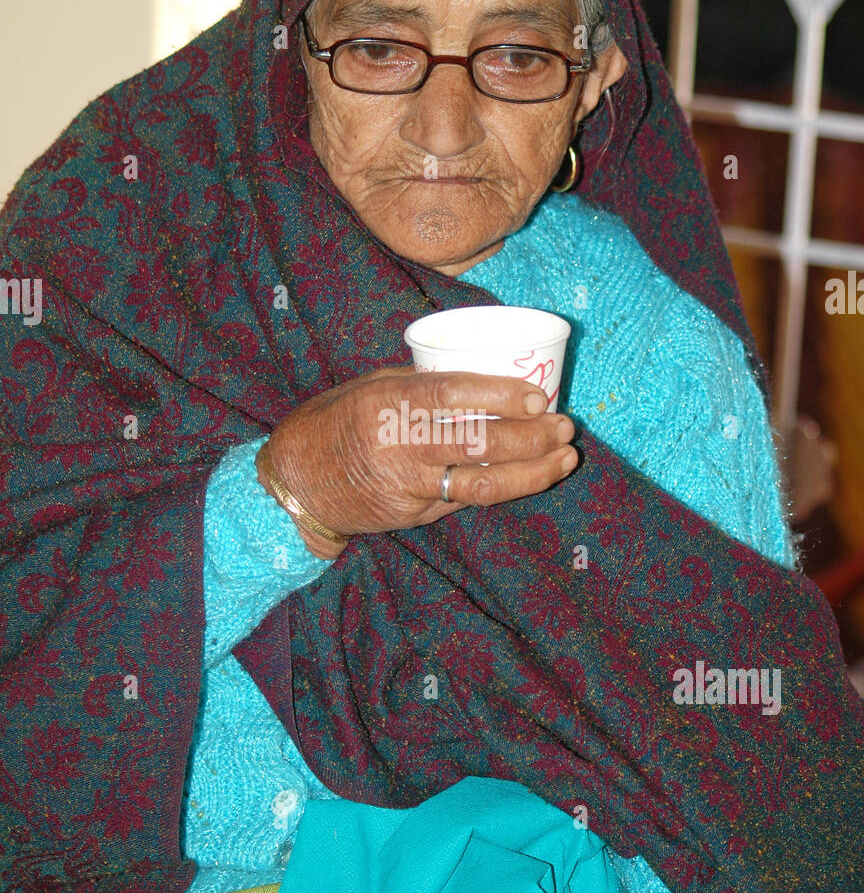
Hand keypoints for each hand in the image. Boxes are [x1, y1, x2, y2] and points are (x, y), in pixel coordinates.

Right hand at [260, 367, 578, 557]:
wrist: (295, 483)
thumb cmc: (335, 422)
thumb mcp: (371, 387)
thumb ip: (421, 384)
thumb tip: (483, 377)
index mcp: (388, 402)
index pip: (453, 396)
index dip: (500, 396)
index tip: (538, 396)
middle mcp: (399, 445)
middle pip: (479, 443)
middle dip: (532, 437)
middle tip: (565, 426)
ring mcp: (407, 485)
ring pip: (482, 484)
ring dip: (532, 473)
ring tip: (565, 459)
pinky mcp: (412, 515)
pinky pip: (463, 500)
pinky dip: (502, 489)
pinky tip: (531, 477)